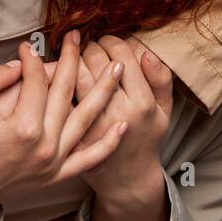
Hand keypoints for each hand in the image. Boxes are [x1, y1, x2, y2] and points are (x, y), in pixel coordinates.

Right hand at [0, 31, 126, 219]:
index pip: (37, 82)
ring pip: (86, 122)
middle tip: (79, 38)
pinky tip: (123, 126)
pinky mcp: (54, 177)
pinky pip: (88, 160)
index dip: (32, 59)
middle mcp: (45, 147)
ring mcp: (53, 164)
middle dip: (73, 61)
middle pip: (66, 94)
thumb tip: (22, 63)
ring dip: (104, 93)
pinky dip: (107, 144)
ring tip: (118, 69)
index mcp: (23, 128)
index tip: (27, 46)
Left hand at [72, 35, 173, 203]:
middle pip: (94, 59)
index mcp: (141, 102)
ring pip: (73, 74)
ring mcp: (92, 124)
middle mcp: (116, 111)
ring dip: (70, 59)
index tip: (107, 42)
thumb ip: (161, 79)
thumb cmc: (147, 138)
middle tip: (88, 46)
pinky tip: (58, 75)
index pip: (121, 54)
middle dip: (89, 46)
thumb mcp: (165, 111)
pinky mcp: (72, 133)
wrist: (127, 180)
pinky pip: (61, 97)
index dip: (111, 41)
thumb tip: (146, 52)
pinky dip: (56, 81)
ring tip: (73, 56)